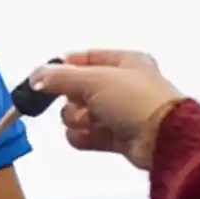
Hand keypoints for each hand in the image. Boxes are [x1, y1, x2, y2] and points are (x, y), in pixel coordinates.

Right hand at [31, 50, 183, 169]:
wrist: (163, 139)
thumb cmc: (135, 100)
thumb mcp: (94, 80)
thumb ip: (61, 77)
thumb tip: (36, 76)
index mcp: (126, 61)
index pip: (86, 58)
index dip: (63, 67)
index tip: (44, 77)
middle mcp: (124, 85)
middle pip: (80, 89)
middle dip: (73, 98)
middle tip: (78, 102)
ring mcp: (122, 113)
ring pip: (82, 113)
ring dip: (78, 119)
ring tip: (89, 122)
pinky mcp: (119, 137)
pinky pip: (89, 135)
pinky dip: (84, 137)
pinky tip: (87, 136)